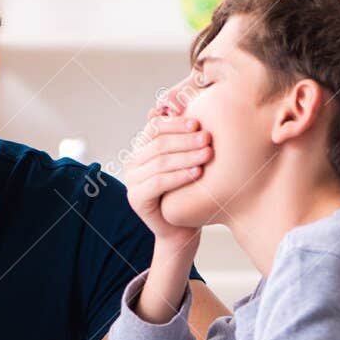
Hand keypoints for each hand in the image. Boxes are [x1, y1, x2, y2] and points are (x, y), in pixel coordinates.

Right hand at [125, 110, 208, 265]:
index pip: (154, 127)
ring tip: (208, 153)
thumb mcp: (189, 161)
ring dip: (186, 156)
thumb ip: (187, 140)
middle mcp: (133, 162)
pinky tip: (198, 172)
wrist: (183, 228)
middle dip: (185, 139)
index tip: (198, 123)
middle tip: (207, 138)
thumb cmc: (189, 192)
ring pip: (159, 162)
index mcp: (142, 148)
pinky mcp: (136, 199)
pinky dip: (179, 176)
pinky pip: (158, 182)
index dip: (176, 123)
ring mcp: (131, 181)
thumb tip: (197, 111)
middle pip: (158, 143)